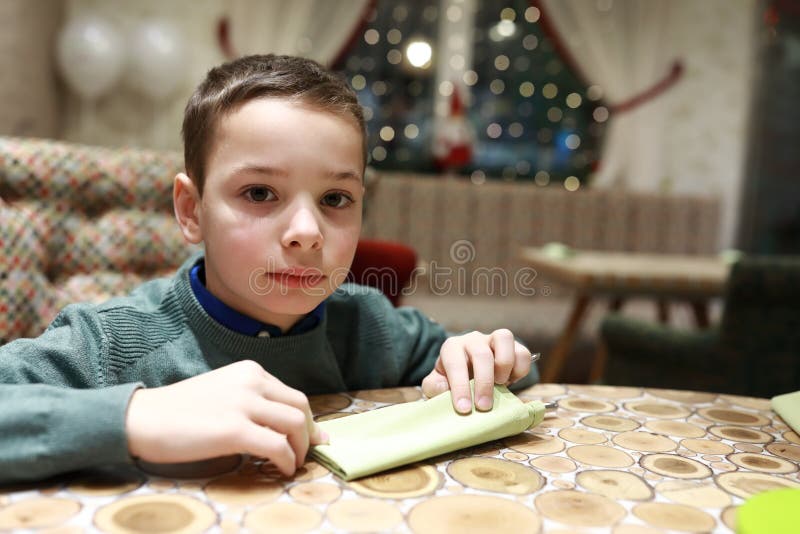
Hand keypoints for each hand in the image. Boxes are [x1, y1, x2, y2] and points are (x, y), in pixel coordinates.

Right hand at [125, 360, 326, 476]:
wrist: (142, 418)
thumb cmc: (178, 410)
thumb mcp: (223, 392)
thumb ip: (252, 402)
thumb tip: (282, 425)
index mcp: (250, 371)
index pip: (292, 395)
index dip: (306, 420)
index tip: (309, 439)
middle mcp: (252, 381)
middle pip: (301, 407)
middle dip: (308, 433)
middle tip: (304, 453)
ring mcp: (244, 404)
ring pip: (296, 424)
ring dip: (300, 449)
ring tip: (290, 464)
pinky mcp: (234, 429)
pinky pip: (277, 446)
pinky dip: (286, 461)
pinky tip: (280, 471)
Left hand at [420, 329, 530, 413]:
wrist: (469, 373)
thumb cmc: (451, 380)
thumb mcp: (437, 385)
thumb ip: (434, 387)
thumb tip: (443, 388)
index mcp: (452, 348)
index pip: (455, 363)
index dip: (460, 387)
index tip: (464, 408)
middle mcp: (473, 339)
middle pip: (482, 354)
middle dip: (484, 384)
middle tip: (483, 406)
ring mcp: (494, 340)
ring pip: (504, 338)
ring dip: (504, 365)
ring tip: (500, 385)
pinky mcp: (513, 347)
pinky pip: (522, 352)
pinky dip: (520, 369)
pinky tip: (510, 382)